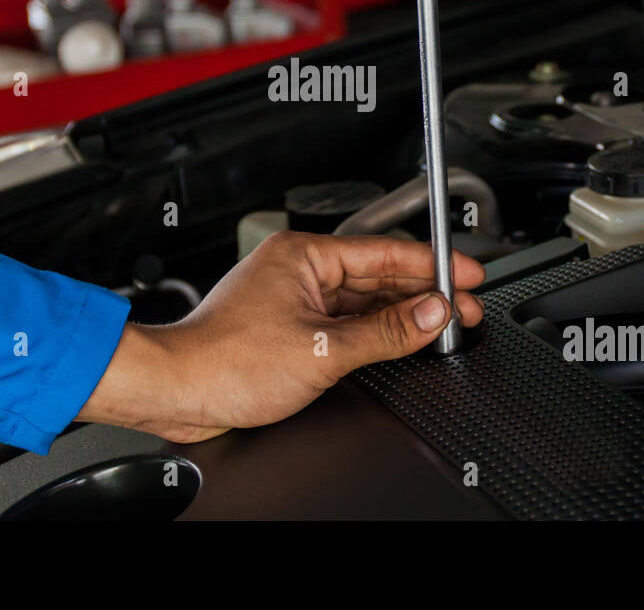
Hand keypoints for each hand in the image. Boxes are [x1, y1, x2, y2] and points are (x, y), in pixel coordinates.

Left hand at [76, 230, 484, 441]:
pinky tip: (400, 340)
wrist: (175, 389)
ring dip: (401, 313)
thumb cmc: (224, 362)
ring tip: (442, 325)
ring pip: (363, 299)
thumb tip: (431, 314)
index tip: (468, 275)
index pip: (385, 252)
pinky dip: (375, 331)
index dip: (433, 264)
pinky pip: (344, 321)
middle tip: (466, 307)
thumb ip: (385, 332)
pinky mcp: (289, 327)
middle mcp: (299, 270)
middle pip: (378, 274)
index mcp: (304, 256)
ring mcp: (294, 299)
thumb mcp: (322, 350)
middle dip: (424, 291)